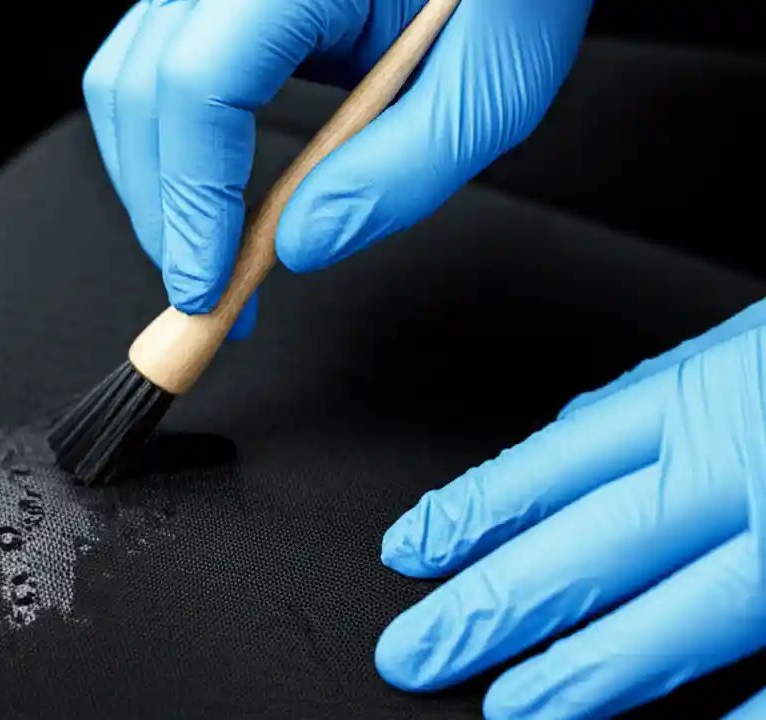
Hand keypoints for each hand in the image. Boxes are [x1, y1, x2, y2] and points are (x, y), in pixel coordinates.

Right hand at [81, 0, 592, 338]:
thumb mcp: (489, 85)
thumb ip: (398, 171)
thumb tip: (296, 248)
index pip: (199, 82)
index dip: (190, 196)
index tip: (207, 284)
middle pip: (141, 84)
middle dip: (160, 206)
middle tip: (206, 292)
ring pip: (127, 75)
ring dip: (151, 177)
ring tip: (203, 253)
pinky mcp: (221, 1)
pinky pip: (153, 66)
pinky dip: (165, 141)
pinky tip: (207, 194)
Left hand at [376, 299, 765, 718]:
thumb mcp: (746, 340)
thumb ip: (659, 396)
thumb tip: (560, 438)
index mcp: (710, 395)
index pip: (556, 465)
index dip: (472, 512)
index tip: (408, 550)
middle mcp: (750, 466)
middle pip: (591, 549)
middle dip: (494, 608)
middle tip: (414, 653)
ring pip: (679, 624)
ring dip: (586, 676)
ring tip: (511, 712)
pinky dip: (739, 717)